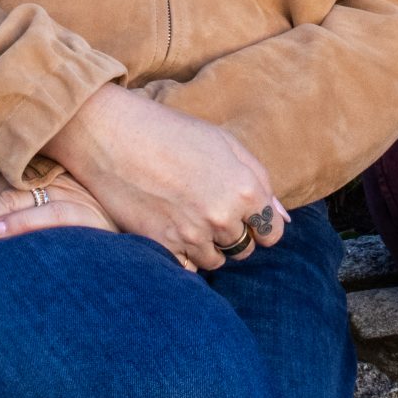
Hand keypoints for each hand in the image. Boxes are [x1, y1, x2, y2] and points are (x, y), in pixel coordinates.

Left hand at [0, 167, 114, 250]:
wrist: (145, 220)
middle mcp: (43, 173)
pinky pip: (47, 216)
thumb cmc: (88, 216)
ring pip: (5, 201)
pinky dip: (17, 226)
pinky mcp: (88, 212)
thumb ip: (4, 192)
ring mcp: (66, 190)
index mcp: (27, 168)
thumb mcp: (42, 200)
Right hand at [43, 84, 288, 270]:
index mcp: (246, 188)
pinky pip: (186, 265)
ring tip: (185, 215)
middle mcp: (224, 216)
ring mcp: (193, 234)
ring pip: (215, 260)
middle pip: (243, 248)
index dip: (259, 225)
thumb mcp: (225, 144)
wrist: (113, 135)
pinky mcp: (163, 246)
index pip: (272, 232)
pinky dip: (181, 253)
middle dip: (231, 233)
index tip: (244, 217)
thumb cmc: (172, 132)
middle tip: (206, 208)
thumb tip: (283, 219)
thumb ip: (259, 181)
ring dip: (206, 245)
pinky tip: (169, 226)